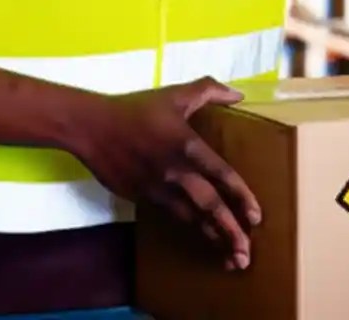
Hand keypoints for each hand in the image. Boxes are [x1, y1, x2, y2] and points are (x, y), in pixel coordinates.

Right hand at [69, 77, 261, 269]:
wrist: (91, 127)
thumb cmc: (135, 109)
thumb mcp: (174, 94)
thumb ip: (208, 89)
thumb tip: (239, 94)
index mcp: (187, 145)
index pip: (222, 175)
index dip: (241, 197)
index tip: (257, 217)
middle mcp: (176, 172)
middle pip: (209, 206)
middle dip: (230, 231)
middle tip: (246, 254)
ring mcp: (157, 188)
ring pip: (190, 218)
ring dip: (211, 238)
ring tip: (230, 258)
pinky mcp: (141, 198)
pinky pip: (171, 216)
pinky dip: (188, 229)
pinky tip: (201, 240)